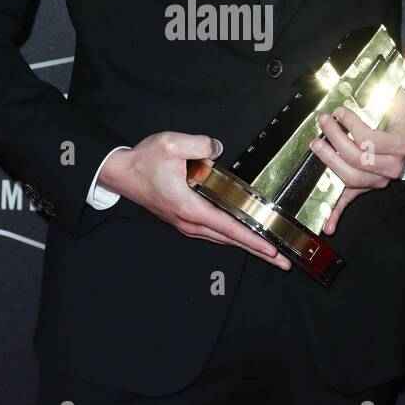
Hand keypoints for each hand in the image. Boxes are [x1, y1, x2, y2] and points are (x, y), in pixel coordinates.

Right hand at [97, 132, 291, 269]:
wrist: (121, 173)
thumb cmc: (144, 162)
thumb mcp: (172, 144)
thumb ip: (200, 144)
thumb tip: (218, 150)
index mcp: (189, 207)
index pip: (229, 228)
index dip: (253, 240)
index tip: (273, 250)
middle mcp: (189, 221)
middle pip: (231, 240)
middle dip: (259, 251)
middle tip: (284, 261)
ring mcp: (186, 223)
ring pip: (222, 239)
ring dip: (247, 246)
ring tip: (269, 253)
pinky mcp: (184, 220)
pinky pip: (214, 233)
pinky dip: (232, 238)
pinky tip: (243, 237)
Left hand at [311, 42, 404, 235]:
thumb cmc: (402, 115)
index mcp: (402, 144)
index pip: (373, 140)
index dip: (354, 127)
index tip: (340, 110)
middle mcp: (392, 166)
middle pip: (358, 159)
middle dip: (336, 139)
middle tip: (323, 122)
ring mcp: (378, 179)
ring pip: (350, 178)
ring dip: (329, 162)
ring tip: (317, 144)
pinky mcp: (365, 187)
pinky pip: (351, 202)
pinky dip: (337, 214)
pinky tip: (326, 224)